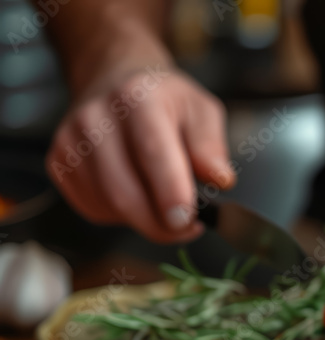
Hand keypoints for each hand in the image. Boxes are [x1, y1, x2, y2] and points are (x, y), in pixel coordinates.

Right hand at [46, 65, 233, 243]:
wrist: (114, 81)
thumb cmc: (166, 102)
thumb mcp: (201, 111)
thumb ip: (211, 146)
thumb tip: (220, 180)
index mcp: (138, 98)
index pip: (152, 151)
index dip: (170, 192)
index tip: (187, 221)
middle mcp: (95, 117)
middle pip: (123, 191)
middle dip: (160, 224)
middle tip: (188, 227)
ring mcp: (70, 141)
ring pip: (109, 206)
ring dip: (144, 220)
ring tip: (164, 202)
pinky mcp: (59, 163)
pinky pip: (94, 209)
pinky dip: (121, 216)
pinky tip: (137, 193)